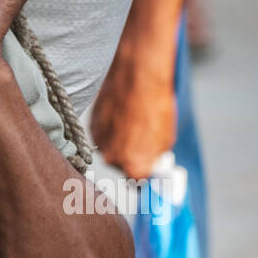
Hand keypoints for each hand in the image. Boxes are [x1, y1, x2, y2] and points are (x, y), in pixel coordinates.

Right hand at [90, 46, 175, 179]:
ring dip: (119, 140)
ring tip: (131, 121)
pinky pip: (101, 134)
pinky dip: (110, 128)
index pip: (139, 181)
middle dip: (131, 154)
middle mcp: (112, 158)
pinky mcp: (91, 125)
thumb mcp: (166, 138)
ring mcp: (99, 142)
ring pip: (110, 148)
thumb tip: (152, 164)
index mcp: (134, 166)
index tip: (148, 164)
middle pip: (122, 164)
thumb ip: (155, 158)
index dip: (145, 171)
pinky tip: (121, 114)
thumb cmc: (155, 104)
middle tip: (141, 137)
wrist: (136, 75)